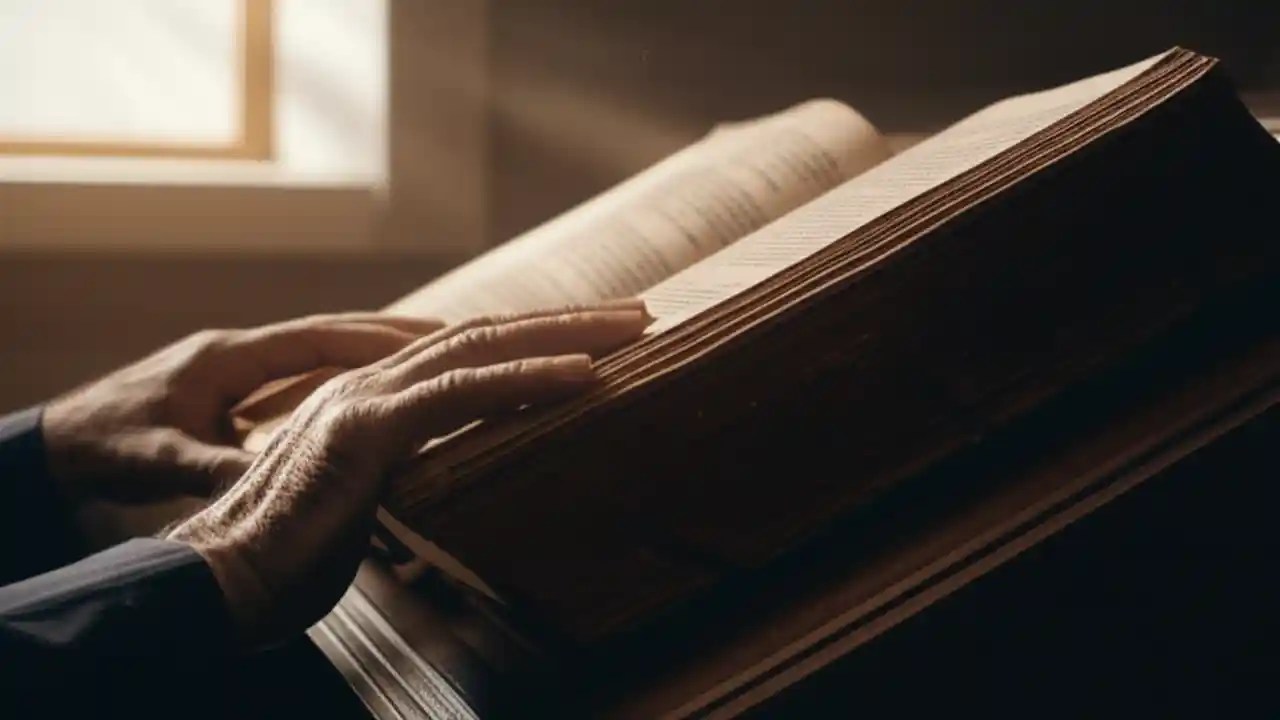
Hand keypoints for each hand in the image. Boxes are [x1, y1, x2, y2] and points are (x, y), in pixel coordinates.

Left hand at [42, 313, 443, 504]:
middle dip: (389, 334)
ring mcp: (238, 370)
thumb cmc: (102, 444)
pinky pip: (302, 379)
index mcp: (227, 357)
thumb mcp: (159, 458)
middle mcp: (239, 354)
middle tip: (452, 335)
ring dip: (372, 353)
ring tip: (432, 357)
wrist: (56, 446)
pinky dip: (343, 381)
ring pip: (320, 354)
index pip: (317, 339)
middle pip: (330, 334)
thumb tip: (272, 485)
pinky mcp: (235, 392)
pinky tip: (375, 394)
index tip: (428, 343)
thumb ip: (215, 467)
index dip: (374, 340)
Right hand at [167, 300, 650, 645]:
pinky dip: (530, 381)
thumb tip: (454, 486)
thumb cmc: (286, 557)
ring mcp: (365, 399)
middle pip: (487, 333)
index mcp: (369, 398)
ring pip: (484, 347)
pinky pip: (464, 394)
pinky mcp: (368, 432)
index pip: (467, 353)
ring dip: (567, 334)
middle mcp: (369, 382)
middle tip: (636, 314)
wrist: (218, 582)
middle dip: (567, 320)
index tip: (595, 340)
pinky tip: (587, 376)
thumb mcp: (363, 505)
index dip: (533, 340)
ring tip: (634, 328)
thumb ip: (406, 478)